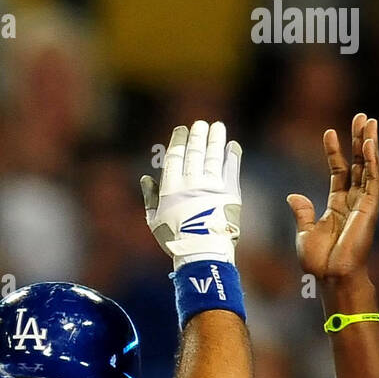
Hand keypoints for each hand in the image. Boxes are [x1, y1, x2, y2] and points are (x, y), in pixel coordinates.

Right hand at [141, 120, 242, 266]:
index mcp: (171, 188)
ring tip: (217, 126)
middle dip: (198, 135)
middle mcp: (191, 182)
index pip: (175, 156)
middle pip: (195, 152)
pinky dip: (232, 155)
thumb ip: (150, 198)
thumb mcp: (155, 221)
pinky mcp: (229, 192)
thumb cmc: (175, 240)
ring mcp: (212, 186)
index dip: (179, 141)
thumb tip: (146, 178)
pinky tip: (232, 145)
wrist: (201, 253)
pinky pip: (231, 168)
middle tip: (200, 124)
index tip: (182, 129)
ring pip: (213, 155)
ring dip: (215, 139)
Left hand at [287, 113, 378, 280]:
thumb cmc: (319, 262)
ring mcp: (363, 203)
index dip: (335, 152)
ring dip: (369, 144)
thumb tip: (293, 196)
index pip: (338, 172)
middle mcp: (352, 201)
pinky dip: (372, 160)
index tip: (329, 132)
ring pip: (368, 167)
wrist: (332, 276)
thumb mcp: (304, 233)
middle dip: (358, 140)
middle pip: (357, 164)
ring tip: (369, 121)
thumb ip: (302, 212)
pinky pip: (373, 179)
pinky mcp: (370, 207)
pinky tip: (370, 143)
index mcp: (337, 206)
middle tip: (361, 117)